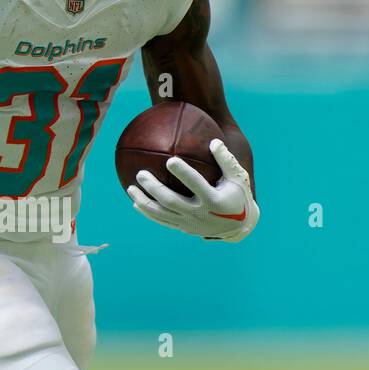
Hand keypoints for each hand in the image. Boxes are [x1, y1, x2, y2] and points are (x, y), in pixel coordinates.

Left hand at [127, 138, 258, 241]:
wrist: (239, 226)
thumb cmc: (238, 195)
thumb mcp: (238, 178)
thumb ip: (226, 160)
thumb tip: (214, 141)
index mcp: (214, 200)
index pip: (196, 185)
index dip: (184, 174)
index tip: (170, 160)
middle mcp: (200, 214)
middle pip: (172, 201)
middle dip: (154, 188)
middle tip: (140, 173)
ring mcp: (190, 224)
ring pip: (162, 214)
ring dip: (144, 201)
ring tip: (129, 188)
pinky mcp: (184, 229)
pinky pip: (162, 221)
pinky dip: (148, 212)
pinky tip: (135, 203)